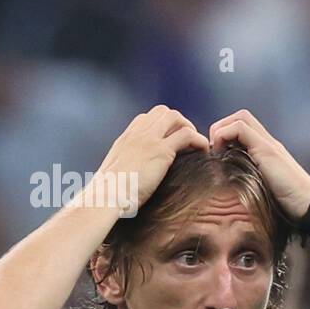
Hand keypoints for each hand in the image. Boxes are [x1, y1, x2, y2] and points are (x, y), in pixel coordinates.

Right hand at [92, 105, 208, 216]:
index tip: (172, 139)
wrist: (105, 197)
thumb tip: (135, 175)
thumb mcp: (116, 172)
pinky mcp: (160, 151)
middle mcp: (137, 133)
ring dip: (189, 127)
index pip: (147, 118)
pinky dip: (199, 139)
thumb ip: (128, 165)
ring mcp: (148, 139)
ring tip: (196, 144)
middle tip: (188, 141)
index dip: (163, 125)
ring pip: (175, 117)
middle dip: (179, 122)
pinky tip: (204, 150)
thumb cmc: (110, 193)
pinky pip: (187, 135)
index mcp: (126, 138)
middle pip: (162, 112)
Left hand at [209, 110, 309, 220]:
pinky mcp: (267, 150)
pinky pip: (239, 129)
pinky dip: (224, 136)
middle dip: (221, 127)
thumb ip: (255, 184)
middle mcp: (270, 143)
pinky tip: (221, 155)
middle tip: (214, 150)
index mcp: (269, 151)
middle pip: (242, 116)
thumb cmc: (292, 206)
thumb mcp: (267, 192)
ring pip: (240, 118)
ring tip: (216, 152)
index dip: (226, 134)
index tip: (217, 155)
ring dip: (221, 130)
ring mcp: (269, 144)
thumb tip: (234, 193)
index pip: (245, 127)